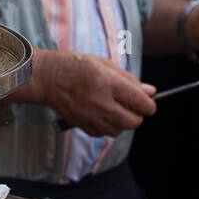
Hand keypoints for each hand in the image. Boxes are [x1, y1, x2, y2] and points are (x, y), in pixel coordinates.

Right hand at [11, 50, 155, 136]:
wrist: (47, 78)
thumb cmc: (75, 66)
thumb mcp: (104, 64)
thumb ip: (129, 79)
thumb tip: (150, 92)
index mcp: (107, 82)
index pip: (140, 102)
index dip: (149, 105)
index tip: (147, 103)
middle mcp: (99, 101)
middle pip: (133, 121)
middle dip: (137, 116)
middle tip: (132, 107)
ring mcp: (89, 115)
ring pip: (119, 130)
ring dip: (122, 122)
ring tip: (116, 110)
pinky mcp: (81, 124)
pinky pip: (103, 134)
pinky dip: (107, 127)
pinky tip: (102, 115)